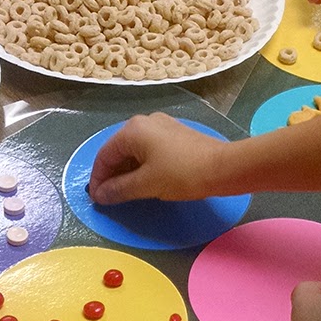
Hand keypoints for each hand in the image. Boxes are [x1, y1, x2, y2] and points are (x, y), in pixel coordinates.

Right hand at [86, 113, 224, 203]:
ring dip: (126, 171)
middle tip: (109, 197)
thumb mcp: (146, 184)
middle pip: (118, 150)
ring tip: (125, 192)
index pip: (104, 155)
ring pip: (134, 150)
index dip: (97, 178)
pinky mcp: (175, 134)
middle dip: (112, 174)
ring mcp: (162, 126)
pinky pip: (149, 149)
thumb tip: (99, 195)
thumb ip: (118, 189)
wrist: (223, 167)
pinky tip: (145, 181)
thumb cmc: (181, 174)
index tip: (96, 199)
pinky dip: (141, 165)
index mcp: (133, 130)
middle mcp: (145, 122)